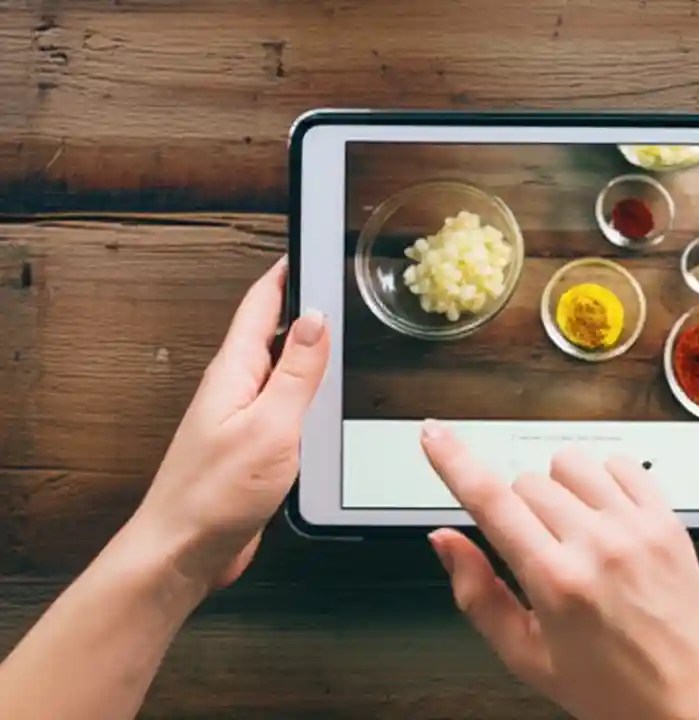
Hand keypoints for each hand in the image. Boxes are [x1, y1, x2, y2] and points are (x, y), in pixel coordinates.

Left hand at [129, 259, 328, 595]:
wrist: (183, 550)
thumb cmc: (214, 494)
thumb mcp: (270, 425)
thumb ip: (296, 372)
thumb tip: (315, 319)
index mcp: (234, 373)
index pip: (261, 306)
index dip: (285, 274)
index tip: (307, 249)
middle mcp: (235, 389)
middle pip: (272, 333)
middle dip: (302, 306)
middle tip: (332, 284)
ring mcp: (241, 418)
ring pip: (279, 370)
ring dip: (306, 351)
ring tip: (337, 334)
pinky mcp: (251, 447)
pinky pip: (283, 406)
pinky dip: (305, 393)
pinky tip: (322, 402)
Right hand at [421, 422, 698, 719]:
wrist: (687, 691)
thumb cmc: (609, 684)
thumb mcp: (526, 656)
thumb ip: (478, 595)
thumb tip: (445, 541)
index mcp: (555, 582)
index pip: (491, 502)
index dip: (455, 462)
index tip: (434, 436)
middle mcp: (597, 546)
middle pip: (527, 481)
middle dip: (518, 510)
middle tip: (537, 551)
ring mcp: (636, 527)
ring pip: (571, 462)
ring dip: (559, 487)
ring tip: (573, 529)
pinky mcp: (667, 519)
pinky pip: (620, 465)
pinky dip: (603, 481)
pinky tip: (605, 516)